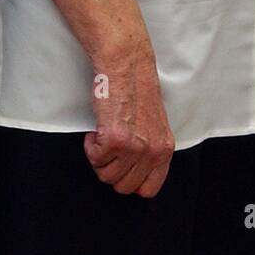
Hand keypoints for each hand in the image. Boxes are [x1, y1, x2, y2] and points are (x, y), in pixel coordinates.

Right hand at [84, 34, 175, 197]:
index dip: (130, 181)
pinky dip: (90, 146)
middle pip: (124, 187)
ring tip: (103, 136)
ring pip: (107, 176)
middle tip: (109, 150)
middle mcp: (152, 152)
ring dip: (100, 158)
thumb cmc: (135, 88)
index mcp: (164, 149)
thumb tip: (135, 169)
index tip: (121, 168)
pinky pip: (94, 159)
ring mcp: (133, 148)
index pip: (148, 189)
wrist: (125, 65)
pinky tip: (96, 130)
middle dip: (111, 170)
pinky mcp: (113, 140)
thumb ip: (149, 149)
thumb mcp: (153, 125)